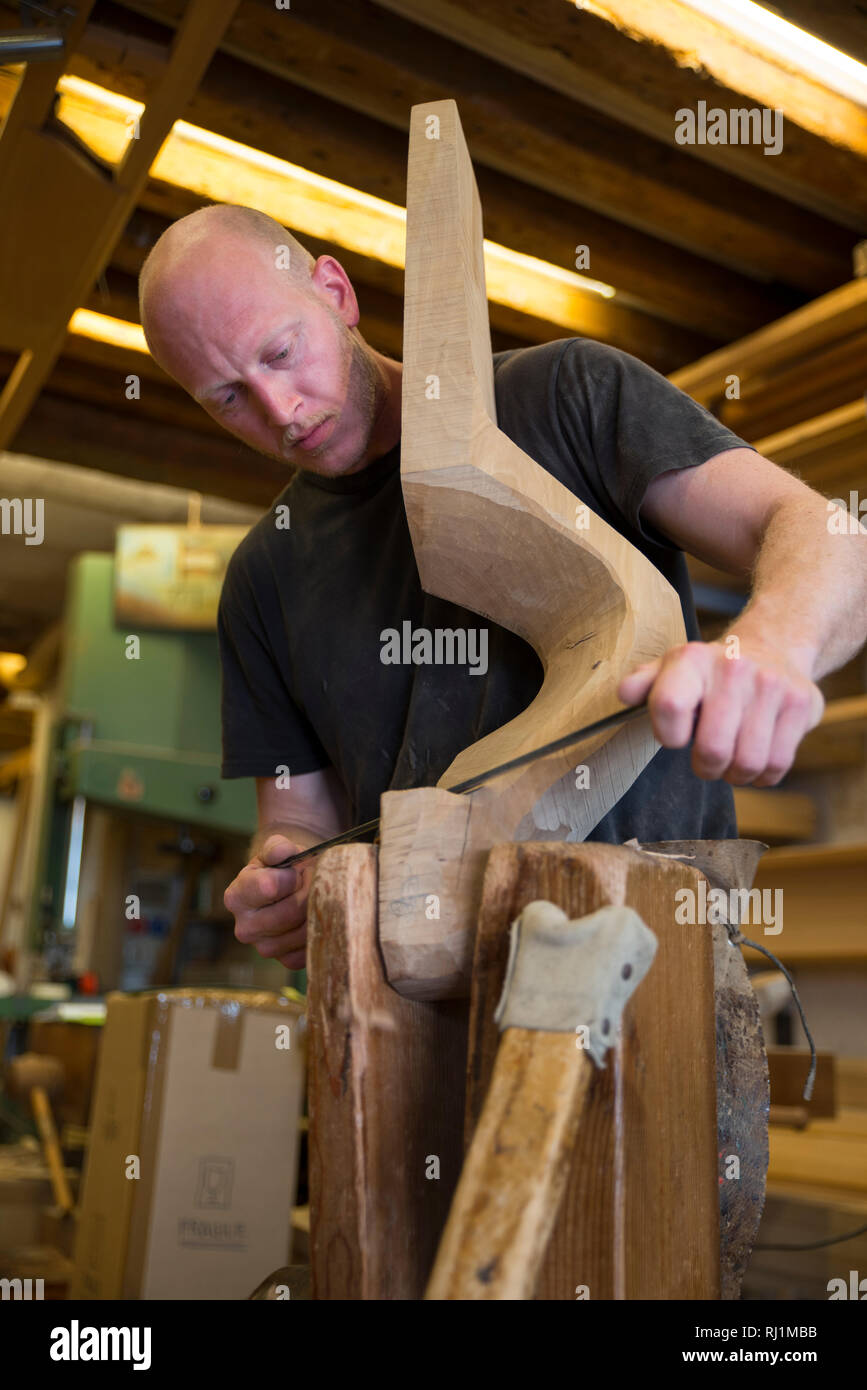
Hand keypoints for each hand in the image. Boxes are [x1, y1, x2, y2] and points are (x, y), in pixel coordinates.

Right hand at [223, 835, 313, 968]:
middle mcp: (244, 927)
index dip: (291, 876)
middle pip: (290, 912)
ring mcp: (264, 947)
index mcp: (236, 896)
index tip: (295, 871)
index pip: (269, 887)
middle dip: (308, 892)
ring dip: (316, 910)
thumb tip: (282, 852)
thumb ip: (278, 847)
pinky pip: (310, 948)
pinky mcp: (285, 960)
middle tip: (311, 883)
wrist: (290, 887)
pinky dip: (318, 931)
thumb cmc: (282, 867)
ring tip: (313, 897)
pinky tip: (314, 917)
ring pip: (302, 932)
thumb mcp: (277, 850)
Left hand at [617, 639, 823, 786]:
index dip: (669, 735)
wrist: (772, 647)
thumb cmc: (711, 671)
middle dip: (706, 766)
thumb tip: (624, 694)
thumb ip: (643, 683)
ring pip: (748, 763)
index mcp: (692, 659)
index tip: (675, 738)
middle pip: (712, 748)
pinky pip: (777, 765)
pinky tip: (756, 757)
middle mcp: (733, 667)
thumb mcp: (671, 668)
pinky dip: (763, 774)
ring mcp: (771, 685)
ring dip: (735, 774)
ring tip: (732, 759)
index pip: (670, 706)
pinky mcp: (801, 704)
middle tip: (707, 760)